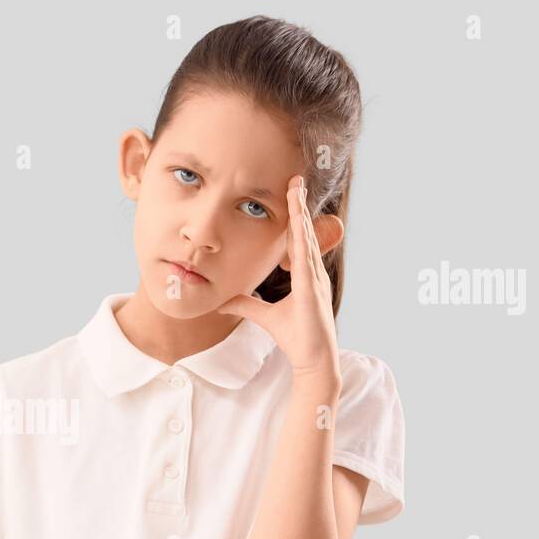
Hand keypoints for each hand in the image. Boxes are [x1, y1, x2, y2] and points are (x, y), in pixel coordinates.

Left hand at [215, 174, 339, 376]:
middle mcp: (313, 272)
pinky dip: (302, 239)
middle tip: (295, 178)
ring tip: (296, 189)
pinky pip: (305, 259)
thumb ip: (245, 305)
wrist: (312, 359)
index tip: (290, 194)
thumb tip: (222, 301)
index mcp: (305, 275)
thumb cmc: (295, 337)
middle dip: (300, 205)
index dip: (295, 216)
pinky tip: (297, 223)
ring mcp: (315, 279)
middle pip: (305, 231)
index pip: (298, 239)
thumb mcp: (264, 316)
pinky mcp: (312, 290)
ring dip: (301, 213)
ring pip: (306, 238)